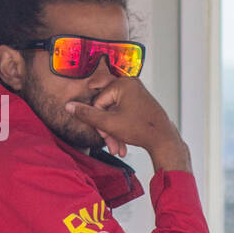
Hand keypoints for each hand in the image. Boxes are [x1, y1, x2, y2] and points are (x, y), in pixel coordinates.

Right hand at [65, 77, 191, 171]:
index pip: (98, 102)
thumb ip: (86, 115)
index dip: (98, 121)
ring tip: (118, 148)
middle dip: (106, 128)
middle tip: (109, 142)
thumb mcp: (109, 124)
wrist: (165, 140)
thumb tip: (69, 106)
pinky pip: (124, 113)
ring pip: (115, 112)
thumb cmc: (142, 129)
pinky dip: (121, 127)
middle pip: (106, 106)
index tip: (104, 134)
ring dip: (114, 131)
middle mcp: (130, 84)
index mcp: (123, 84)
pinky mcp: (140, 102)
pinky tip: (123, 142)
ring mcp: (136, 93)